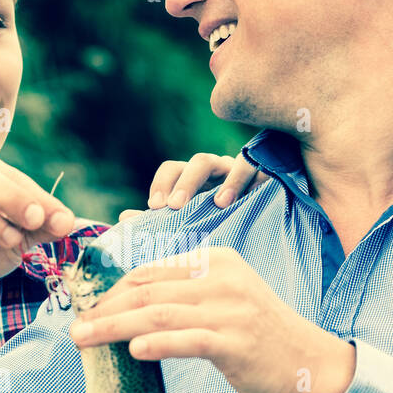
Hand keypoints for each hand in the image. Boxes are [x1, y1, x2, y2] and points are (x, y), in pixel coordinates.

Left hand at [68, 247, 354, 392]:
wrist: (312, 366)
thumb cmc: (261, 338)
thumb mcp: (226, 301)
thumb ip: (185, 296)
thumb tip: (129, 307)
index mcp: (218, 261)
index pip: (151, 271)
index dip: (113, 290)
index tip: (87, 308)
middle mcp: (223, 278)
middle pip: (148, 290)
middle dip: (106, 309)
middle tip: (76, 327)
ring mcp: (231, 309)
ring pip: (158, 314)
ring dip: (114, 327)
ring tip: (85, 339)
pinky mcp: (236, 342)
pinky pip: (187, 340)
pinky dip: (156, 344)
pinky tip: (132, 352)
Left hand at [117, 152, 264, 222]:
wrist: (265, 230)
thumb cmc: (220, 227)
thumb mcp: (189, 226)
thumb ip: (159, 222)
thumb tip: (123, 217)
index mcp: (195, 180)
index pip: (172, 169)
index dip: (162, 183)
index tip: (154, 207)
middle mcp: (218, 171)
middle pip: (199, 162)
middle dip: (186, 182)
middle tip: (174, 207)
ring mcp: (245, 171)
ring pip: (232, 162)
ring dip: (225, 181)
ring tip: (218, 204)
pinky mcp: (269, 177)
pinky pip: (260, 170)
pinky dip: (250, 181)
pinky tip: (245, 198)